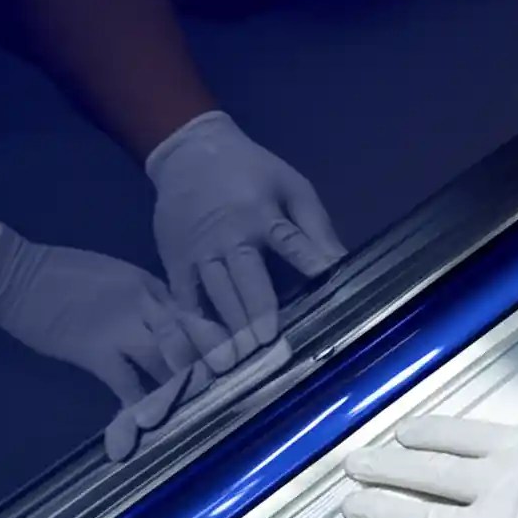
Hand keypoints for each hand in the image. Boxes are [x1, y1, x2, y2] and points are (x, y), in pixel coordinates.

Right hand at [0, 224, 235, 456]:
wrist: (15, 274)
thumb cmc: (65, 275)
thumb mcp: (121, 277)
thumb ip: (151, 300)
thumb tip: (177, 327)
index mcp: (153, 287)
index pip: (195, 314)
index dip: (218, 340)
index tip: (240, 362)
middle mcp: (146, 305)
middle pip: (191, 337)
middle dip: (212, 365)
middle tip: (231, 390)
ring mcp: (122, 328)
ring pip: (168, 359)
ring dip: (184, 386)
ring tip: (199, 409)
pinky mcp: (95, 351)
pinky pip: (127, 383)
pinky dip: (140, 406)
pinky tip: (151, 425)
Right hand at [148, 111, 345, 354]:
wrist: (188, 154)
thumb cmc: (251, 172)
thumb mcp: (291, 186)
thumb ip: (315, 226)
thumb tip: (342, 263)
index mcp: (261, 214)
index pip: (290, 244)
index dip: (310, 266)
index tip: (325, 293)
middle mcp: (228, 238)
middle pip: (245, 281)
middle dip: (258, 317)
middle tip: (272, 350)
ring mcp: (197, 254)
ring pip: (214, 296)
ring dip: (228, 331)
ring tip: (240, 363)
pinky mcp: (175, 265)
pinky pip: (185, 302)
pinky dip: (195, 329)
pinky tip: (206, 354)